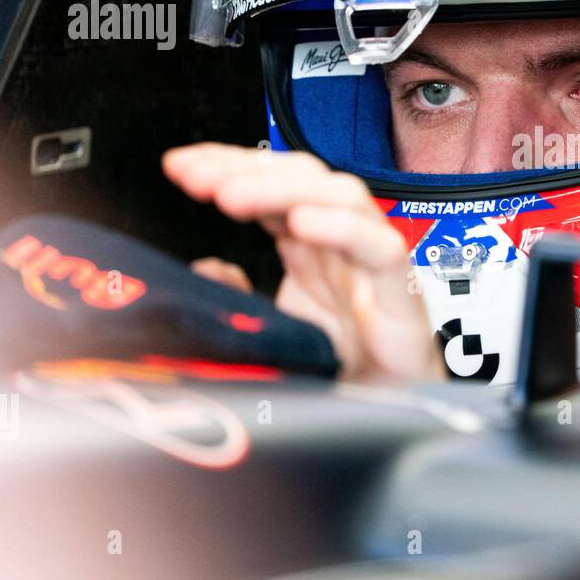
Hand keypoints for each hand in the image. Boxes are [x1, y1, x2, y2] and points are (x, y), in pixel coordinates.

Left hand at [163, 143, 442, 381]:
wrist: (386, 414)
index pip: (272, 183)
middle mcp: (341, 243)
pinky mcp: (402, 294)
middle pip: (304, 177)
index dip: (227, 167)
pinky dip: (343, 228)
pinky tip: (301, 222)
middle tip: (194, 175)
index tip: (177, 166)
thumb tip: (205, 267)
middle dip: (246, 168)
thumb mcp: (269, 326)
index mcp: (309, 245)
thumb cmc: (339, 367)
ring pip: (342, 196)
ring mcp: (373, 263)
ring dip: (284, 188)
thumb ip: (236, 297)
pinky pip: (380, 247)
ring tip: (231, 197)